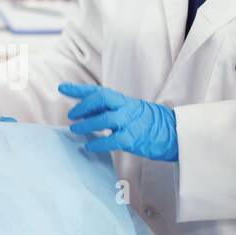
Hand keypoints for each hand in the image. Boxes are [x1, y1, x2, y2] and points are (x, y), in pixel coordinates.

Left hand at [59, 83, 178, 160]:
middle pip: (102, 99)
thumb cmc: (147, 124)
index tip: (62, 88)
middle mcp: (127, 108)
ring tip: (76, 130)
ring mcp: (131, 122)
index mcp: (124, 100)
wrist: (173, 134)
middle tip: (72, 115)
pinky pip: (113, 140)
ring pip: (105, 119)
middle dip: (83, 106)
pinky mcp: (134, 138)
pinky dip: (98, 143)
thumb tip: (84, 113)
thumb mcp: (129, 111)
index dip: (79, 89)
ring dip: (87, 125)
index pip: (99, 91)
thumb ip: (109, 111)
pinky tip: (89, 146)